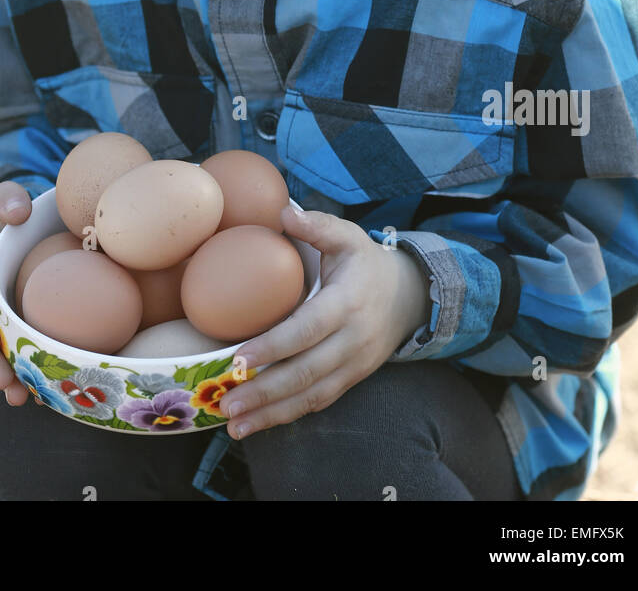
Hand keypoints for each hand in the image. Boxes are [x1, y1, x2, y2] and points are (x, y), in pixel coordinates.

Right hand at [0, 181, 33, 405]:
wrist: (23, 231)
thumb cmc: (15, 214)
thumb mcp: (9, 200)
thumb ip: (8, 199)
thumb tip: (17, 211)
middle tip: (4, 381)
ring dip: (4, 377)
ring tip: (19, 399)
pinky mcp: (13, 329)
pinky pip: (15, 354)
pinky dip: (23, 375)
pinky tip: (39, 397)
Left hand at [218, 204, 429, 438]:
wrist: (409, 296)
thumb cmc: (366, 263)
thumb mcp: (347, 236)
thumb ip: (316, 225)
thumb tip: (282, 212)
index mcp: (346, 303)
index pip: (307, 329)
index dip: (274, 346)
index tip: (239, 358)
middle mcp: (352, 340)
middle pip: (306, 372)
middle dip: (264, 392)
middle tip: (227, 403)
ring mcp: (354, 365)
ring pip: (311, 396)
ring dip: (272, 414)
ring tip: (235, 424)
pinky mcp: (351, 379)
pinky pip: (319, 402)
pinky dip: (289, 415)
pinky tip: (259, 423)